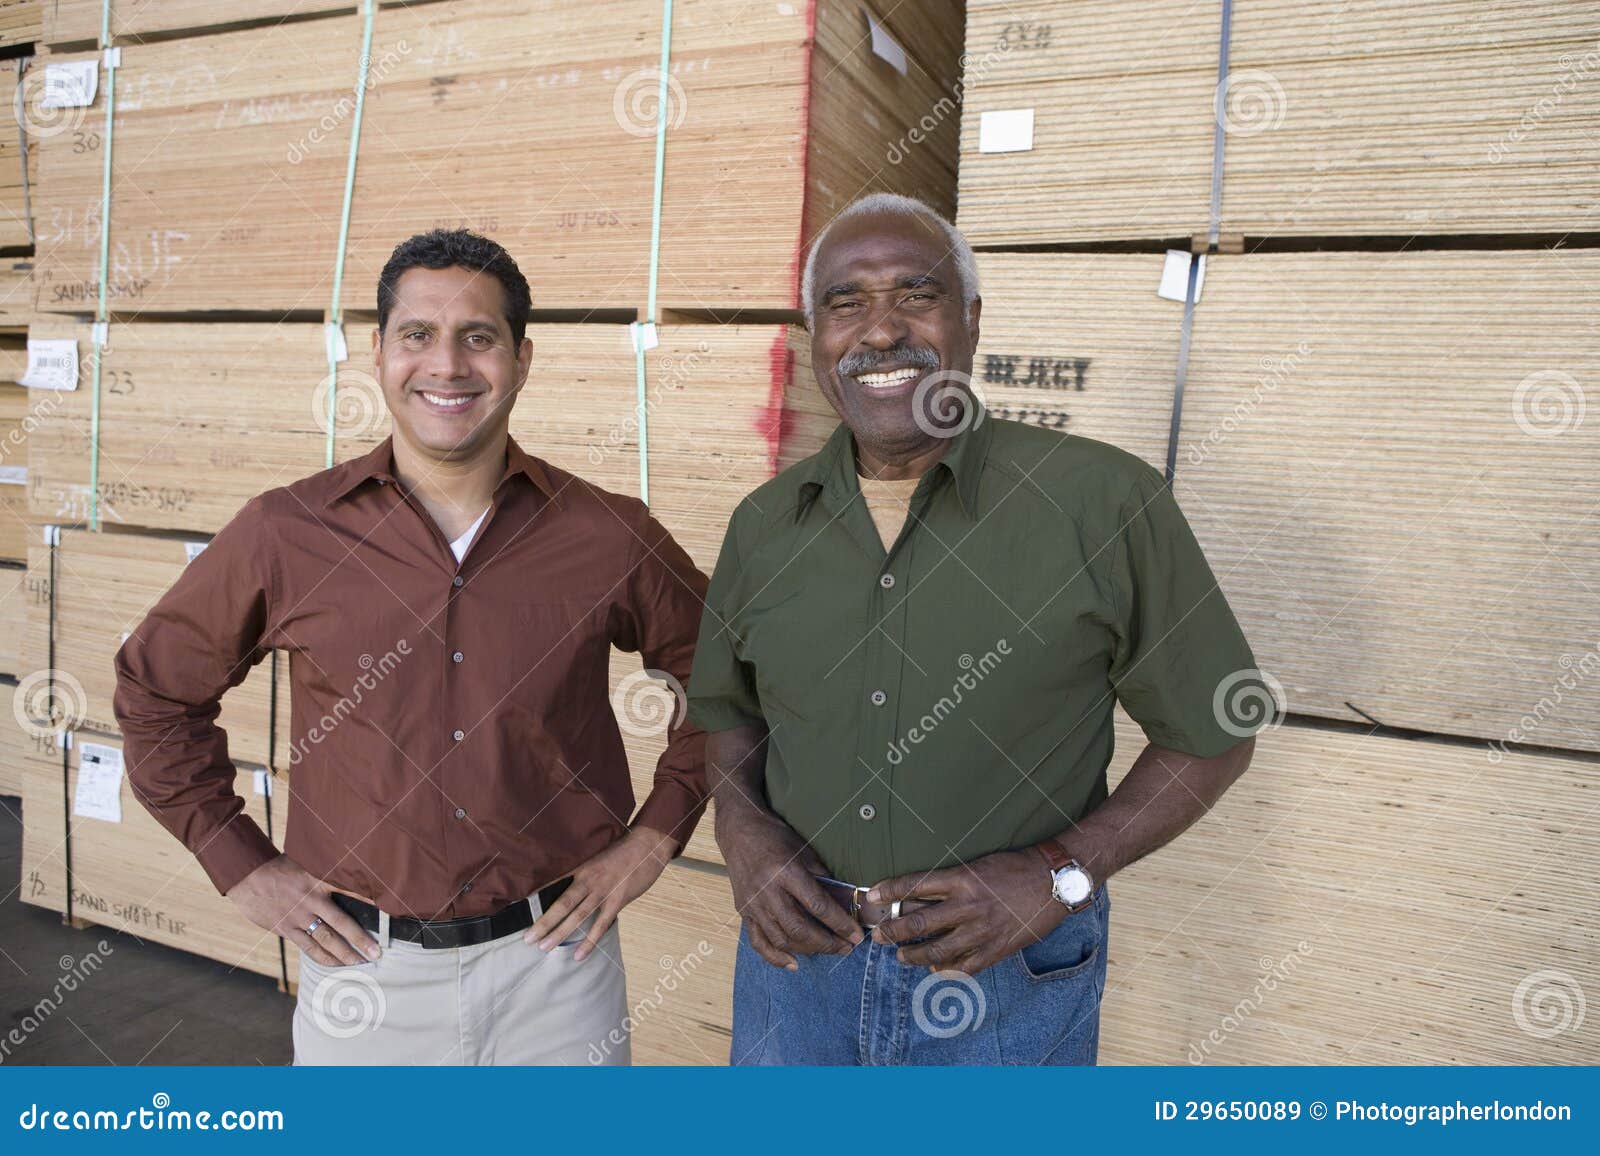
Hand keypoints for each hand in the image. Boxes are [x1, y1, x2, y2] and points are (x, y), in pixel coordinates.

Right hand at [228, 854, 379, 966]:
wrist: (248, 876)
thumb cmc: (281, 867)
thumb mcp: (306, 863)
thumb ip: (326, 872)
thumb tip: (351, 877)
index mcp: (320, 880)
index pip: (351, 891)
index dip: (370, 902)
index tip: (389, 911)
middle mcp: (311, 900)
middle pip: (342, 923)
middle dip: (361, 940)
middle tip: (377, 953)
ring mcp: (299, 917)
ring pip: (326, 940)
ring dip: (344, 954)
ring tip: (361, 963)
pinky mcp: (287, 929)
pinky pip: (308, 947)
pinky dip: (323, 957)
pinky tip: (336, 964)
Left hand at [524, 826, 675, 960]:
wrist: (647, 845)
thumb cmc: (623, 853)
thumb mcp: (599, 859)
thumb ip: (585, 874)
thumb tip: (571, 889)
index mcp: (581, 868)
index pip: (554, 884)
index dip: (536, 897)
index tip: (518, 910)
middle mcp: (589, 879)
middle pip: (562, 904)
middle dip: (543, 922)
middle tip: (527, 939)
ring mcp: (604, 890)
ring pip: (577, 916)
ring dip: (559, 933)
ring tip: (543, 947)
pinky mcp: (618, 900)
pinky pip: (601, 925)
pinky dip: (589, 941)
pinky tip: (578, 955)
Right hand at [715, 804, 860, 968]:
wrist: (739, 831)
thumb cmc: (774, 836)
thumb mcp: (804, 850)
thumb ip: (822, 877)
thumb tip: (843, 901)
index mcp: (787, 872)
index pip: (818, 905)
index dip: (840, 923)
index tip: (855, 935)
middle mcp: (768, 891)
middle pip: (800, 928)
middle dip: (827, 943)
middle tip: (845, 948)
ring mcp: (753, 904)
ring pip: (781, 939)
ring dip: (807, 950)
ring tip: (827, 950)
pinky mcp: (744, 911)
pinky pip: (758, 941)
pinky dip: (775, 956)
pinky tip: (793, 962)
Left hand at [866, 849, 1062, 974]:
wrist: (1052, 881)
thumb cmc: (1013, 868)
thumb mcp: (977, 866)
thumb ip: (950, 883)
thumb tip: (919, 897)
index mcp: (961, 880)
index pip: (915, 885)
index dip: (889, 890)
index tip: (872, 894)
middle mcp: (967, 906)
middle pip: (918, 923)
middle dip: (893, 931)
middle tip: (878, 936)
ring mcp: (981, 931)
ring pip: (937, 951)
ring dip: (913, 956)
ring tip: (902, 957)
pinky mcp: (996, 949)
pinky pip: (964, 967)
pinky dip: (945, 970)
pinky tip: (935, 969)